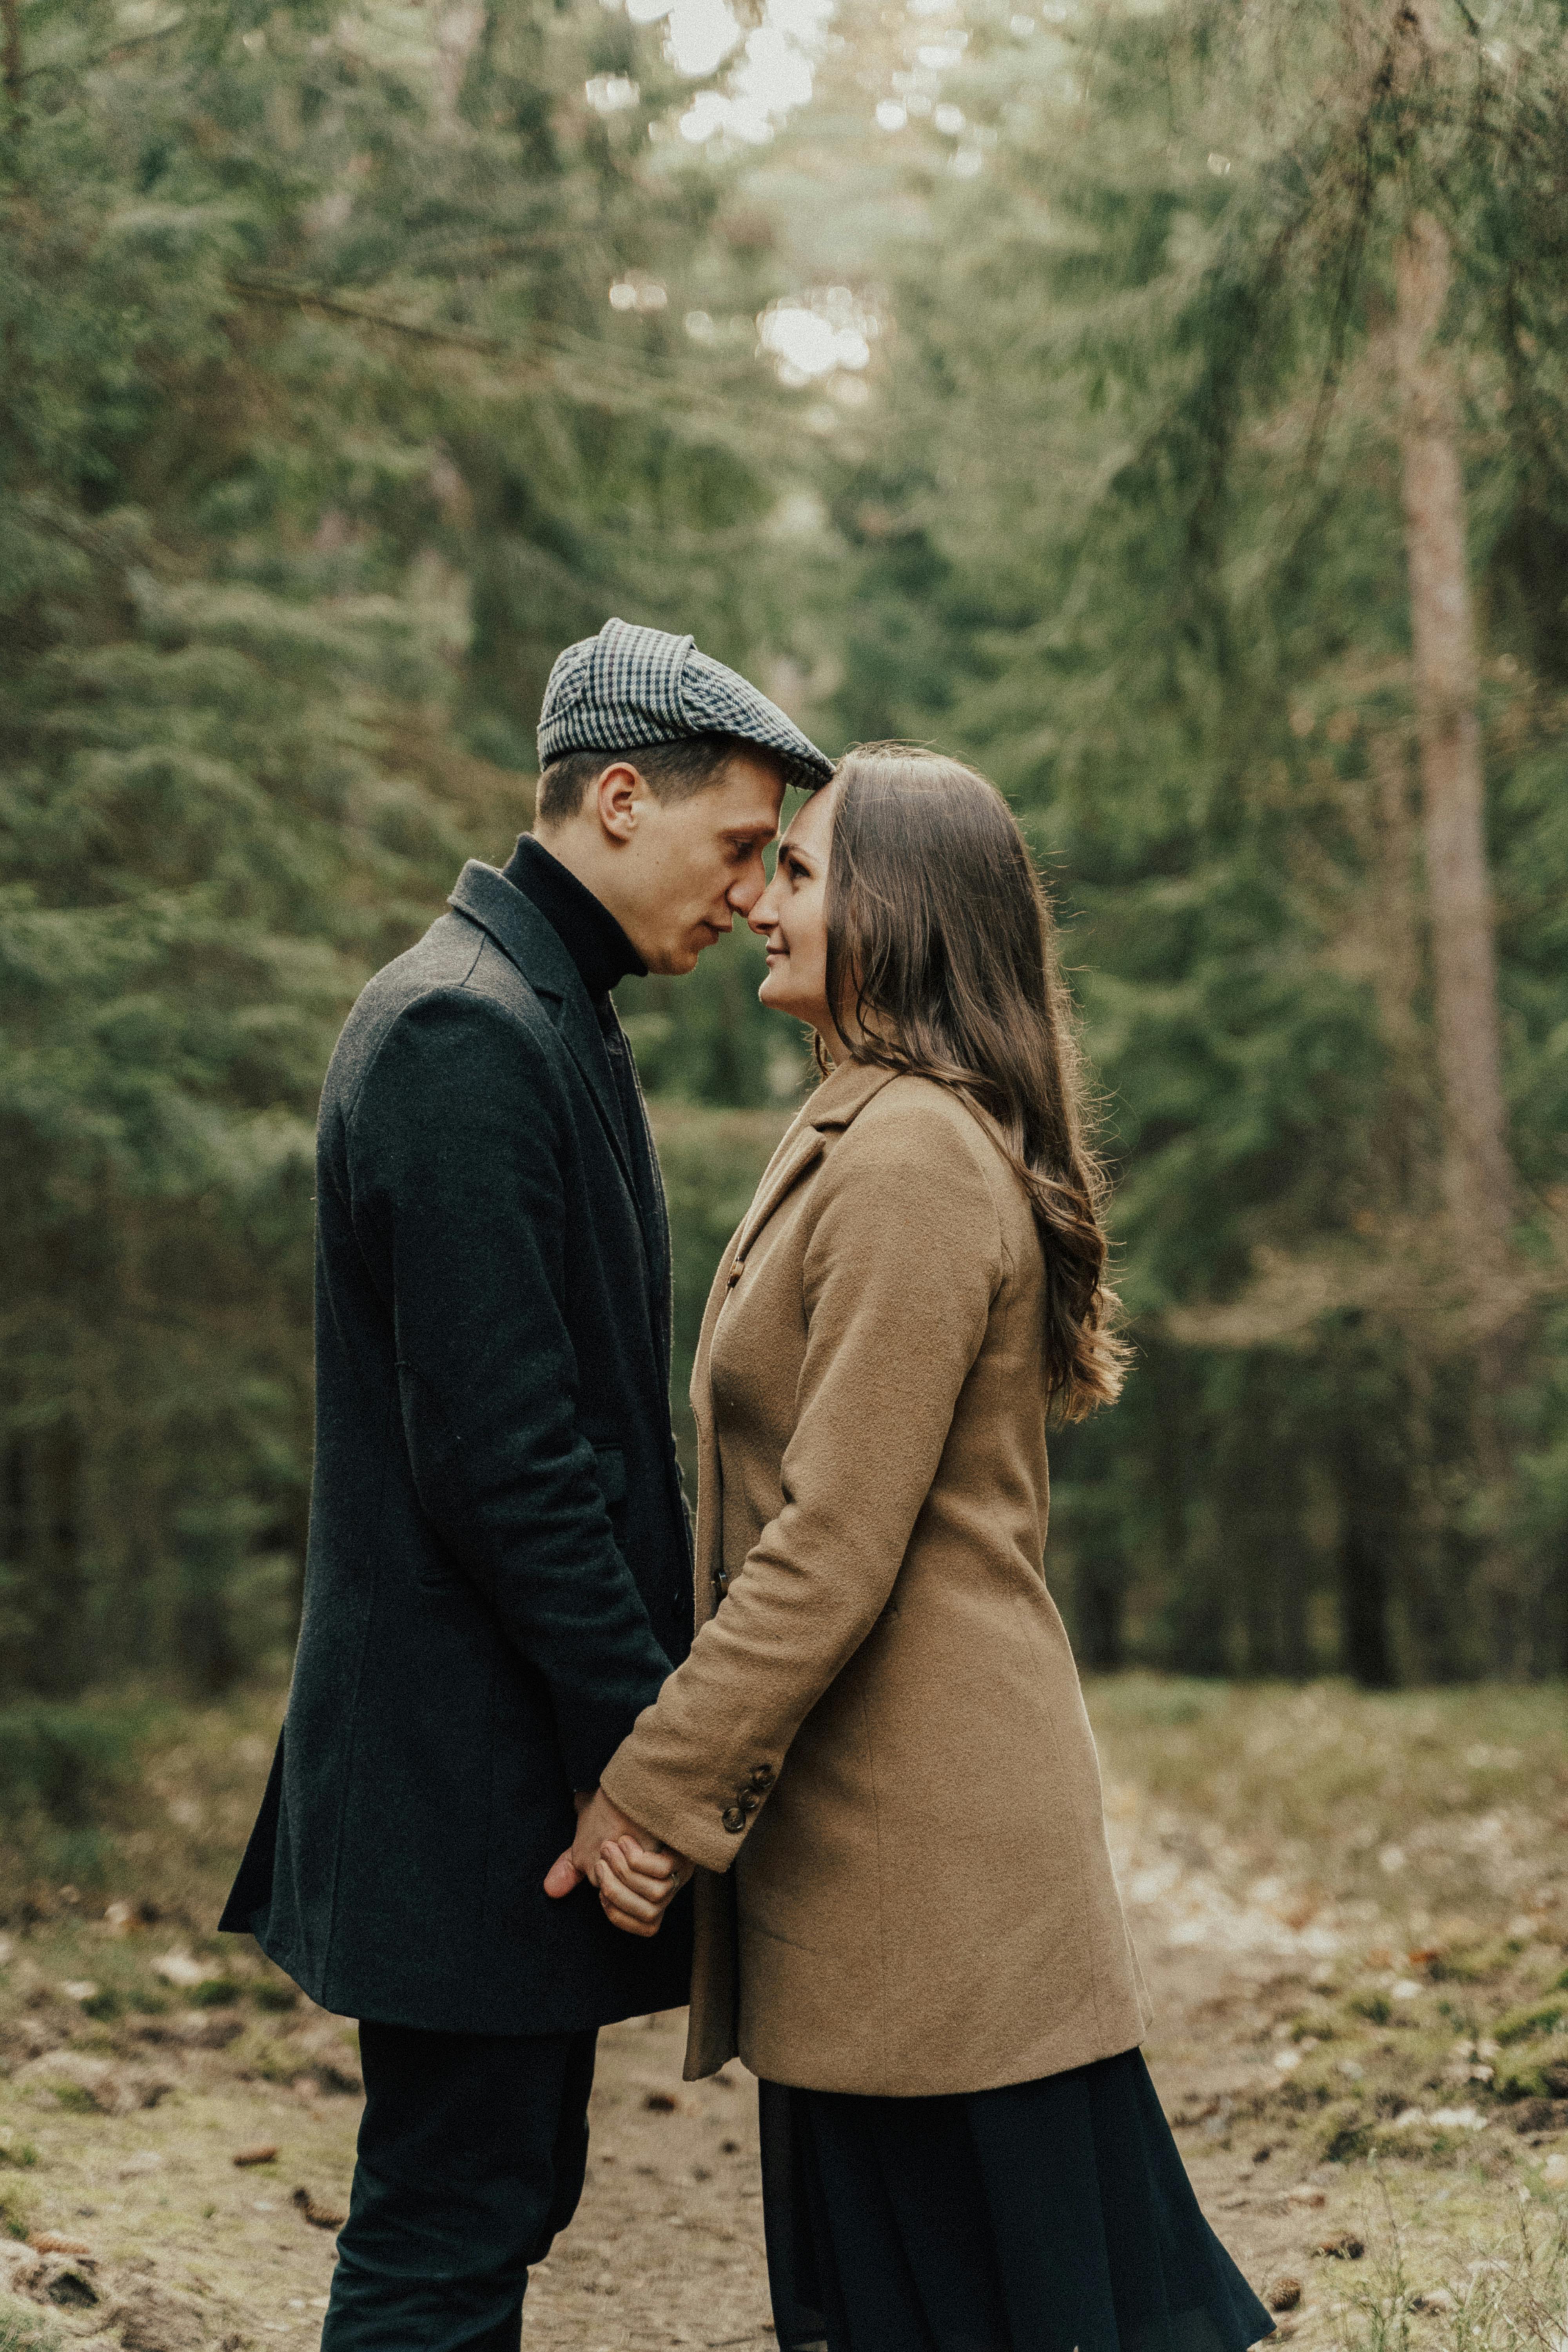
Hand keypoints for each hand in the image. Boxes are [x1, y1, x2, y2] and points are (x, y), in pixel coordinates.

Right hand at [542, 1789, 691, 1936]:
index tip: (601, 1891)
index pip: (648, 1927)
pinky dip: (639, 1859)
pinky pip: (661, 1872)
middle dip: (617, 1889)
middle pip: (648, 1914)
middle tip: (604, 1858)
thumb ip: (571, 1871)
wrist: (624, 1785)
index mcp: (651, 1889)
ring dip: (626, 1872)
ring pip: (654, 1896)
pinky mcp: (681, 1850)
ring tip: (615, 1845)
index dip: (619, 1914)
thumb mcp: (586, 1847)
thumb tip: (550, 1890)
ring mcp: (678, 1868)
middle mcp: (671, 1883)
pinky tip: (628, 1839)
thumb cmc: (608, 1815)